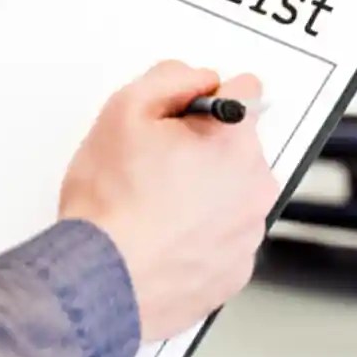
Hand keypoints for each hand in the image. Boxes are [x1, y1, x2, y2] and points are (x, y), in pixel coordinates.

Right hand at [59, 61, 278, 342]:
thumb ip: (170, 78)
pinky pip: (225, 238)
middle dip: (205, 149)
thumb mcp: (125, 110)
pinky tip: (166, 237)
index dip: (210, 96)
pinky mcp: (235, 270)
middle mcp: (255, 185)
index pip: (248, 91)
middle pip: (238, 147)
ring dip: (206, 194)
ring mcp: (248, 232)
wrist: (101, 279)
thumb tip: (196, 78)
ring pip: (233, 194)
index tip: (189, 113)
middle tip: (158, 166)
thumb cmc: (112, 203)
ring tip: (157, 207)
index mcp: (235, 140)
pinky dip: (202, 236)